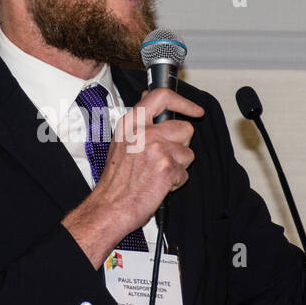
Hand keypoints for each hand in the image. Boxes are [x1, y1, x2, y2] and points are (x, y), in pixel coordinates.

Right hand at [62, 87, 203, 266]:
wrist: (110, 207)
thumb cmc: (115, 182)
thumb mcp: (121, 143)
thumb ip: (140, 125)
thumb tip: (157, 106)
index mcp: (130, 124)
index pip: (161, 97)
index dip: (183, 103)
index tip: (195, 111)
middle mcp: (143, 133)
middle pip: (184, 128)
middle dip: (181, 145)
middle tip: (165, 157)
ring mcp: (156, 148)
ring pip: (188, 152)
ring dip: (178, 166)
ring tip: (157, 174)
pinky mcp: (167, 167)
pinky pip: (185, 173)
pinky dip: (176, 182)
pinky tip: (158, 185)